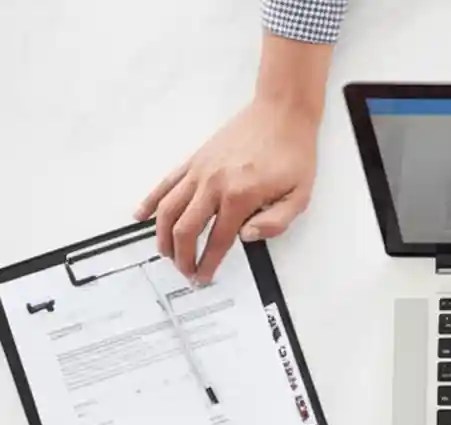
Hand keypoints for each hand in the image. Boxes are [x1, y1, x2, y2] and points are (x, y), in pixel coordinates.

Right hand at [134, 97, 318, 283]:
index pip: (218, 240)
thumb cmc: (293, 153)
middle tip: (185, 271)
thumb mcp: (300, 195)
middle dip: (181, 256)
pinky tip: (141, 215)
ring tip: (166, 252)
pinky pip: (166, 183)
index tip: (204, 276)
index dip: (208, 263)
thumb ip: (275, 222)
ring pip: (168, 209)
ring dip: (162, 235)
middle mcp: (213, 184)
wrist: (282, 113)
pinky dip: (150, 201)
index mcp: (240, 196)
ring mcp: (200, 170)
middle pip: (185, 229)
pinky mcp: (195, 159)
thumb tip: (247, 238)